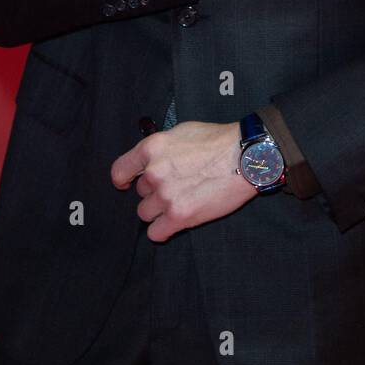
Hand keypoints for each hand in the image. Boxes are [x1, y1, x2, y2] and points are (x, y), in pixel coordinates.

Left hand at [111, 121, 255, 241]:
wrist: (245, 157)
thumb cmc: (218, 141)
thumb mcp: (182, 131)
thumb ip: (161, 147)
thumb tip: (150, 159)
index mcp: (152, 148)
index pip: (119, 171)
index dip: (123, 180)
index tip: (127, 184)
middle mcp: (154, 172)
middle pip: (140, 193)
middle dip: (154, 192)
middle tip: (176, 187)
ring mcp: (166, 196)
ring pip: (145, 213)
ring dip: (159, 211)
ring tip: (179, 203)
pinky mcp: (179, 216)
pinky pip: (155, 233)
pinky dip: (162, 231)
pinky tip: (174, 223)